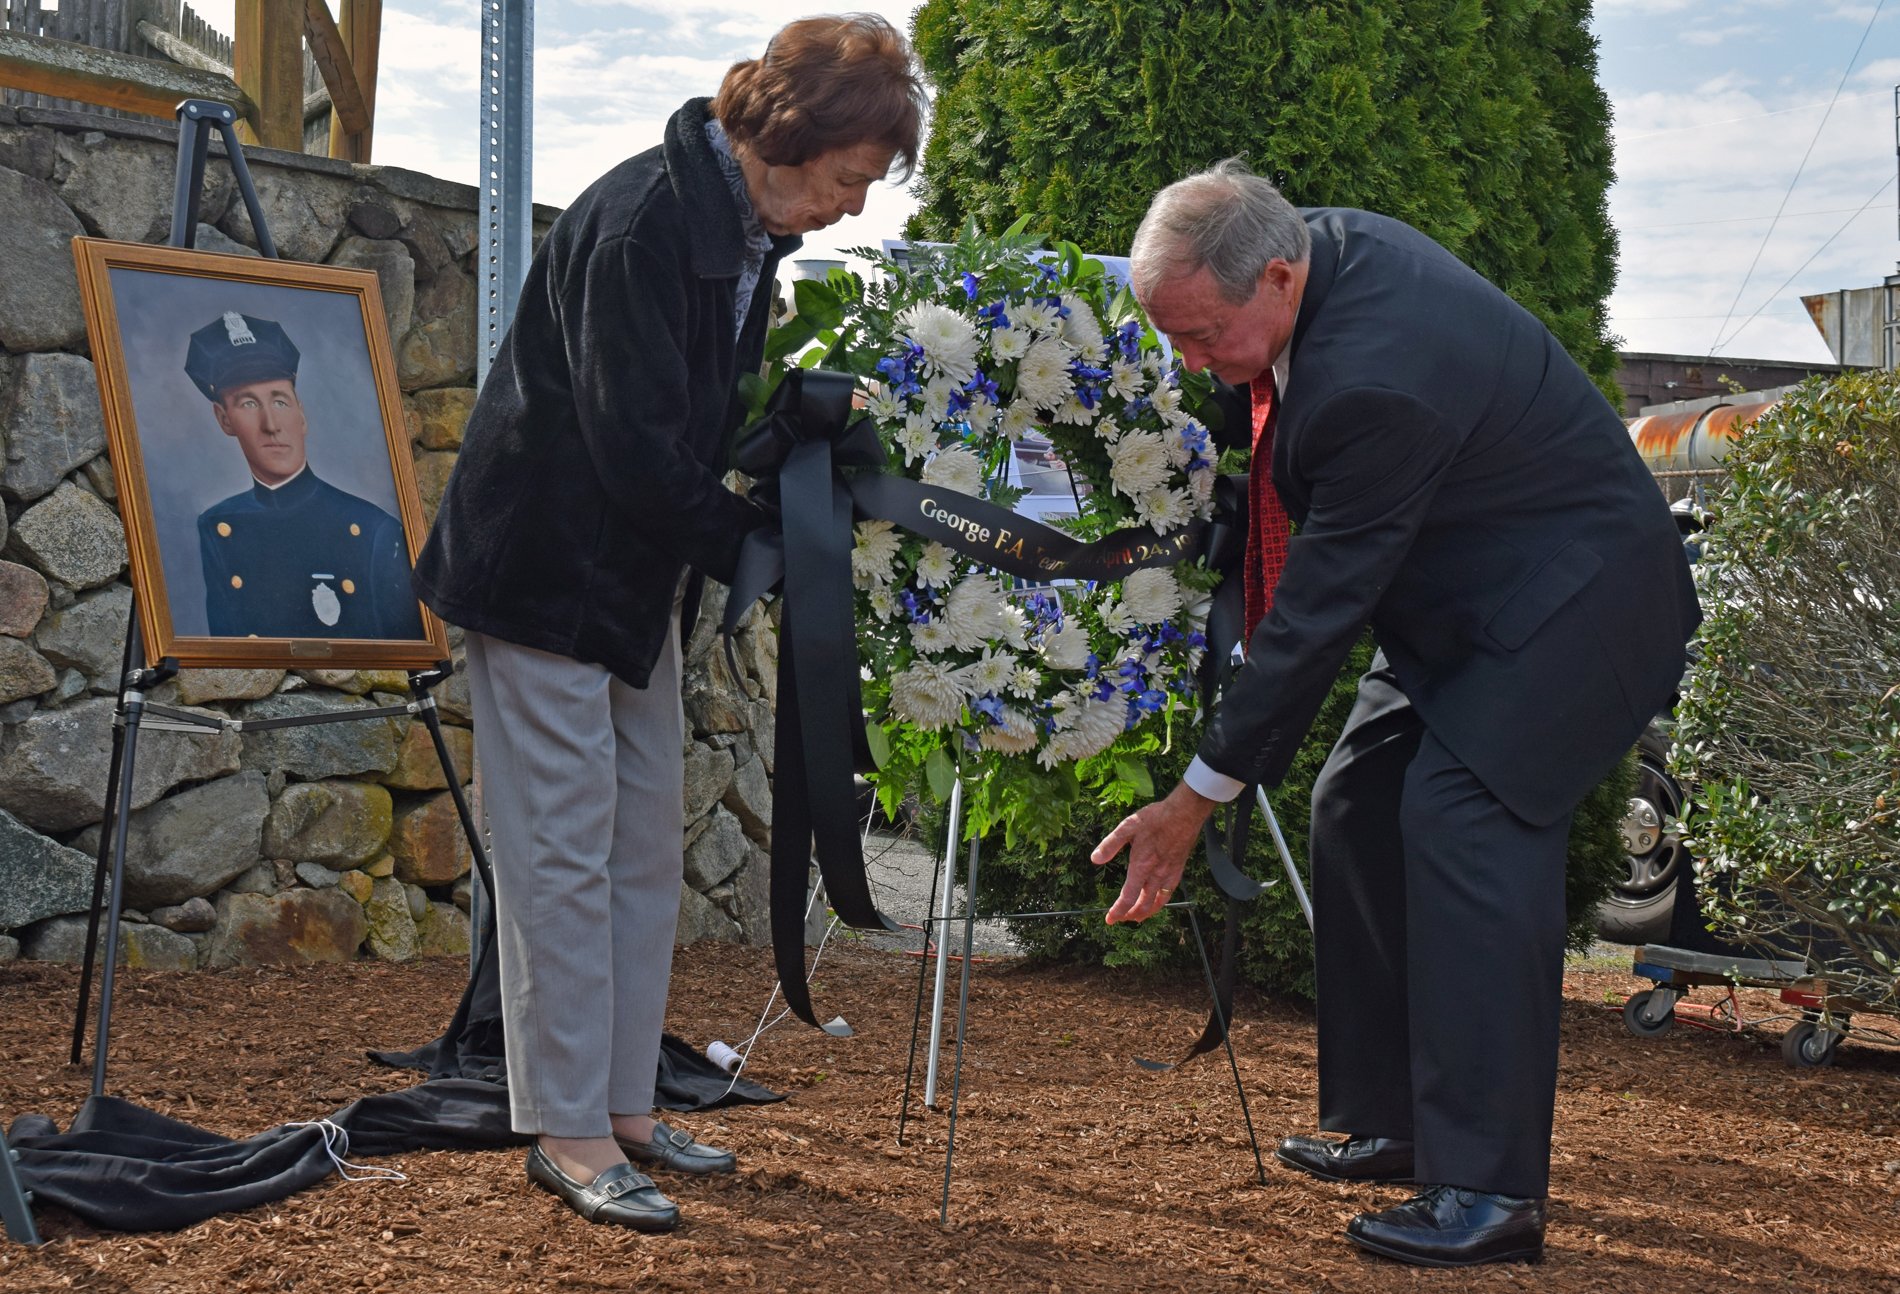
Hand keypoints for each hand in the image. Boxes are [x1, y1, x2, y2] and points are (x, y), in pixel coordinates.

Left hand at [1091, 781, 1218, 923]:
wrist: (1185, 813)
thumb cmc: (1155, 818)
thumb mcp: (1127, 827)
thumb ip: (1110, 844)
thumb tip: (1094, 859)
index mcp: (1141, 866)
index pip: (1128, 897)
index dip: (1118, 911)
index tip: (1109, 920)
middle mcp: (1155, 875)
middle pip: (1143, 904)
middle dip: (1131, 915)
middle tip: (1121, 918)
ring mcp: (1169, 874)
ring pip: (1157, 902)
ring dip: (1146, 912)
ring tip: (1137, 917)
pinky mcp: (1178, 870)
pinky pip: (1168, 893)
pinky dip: (1160, 902)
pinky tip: (1157, 900)